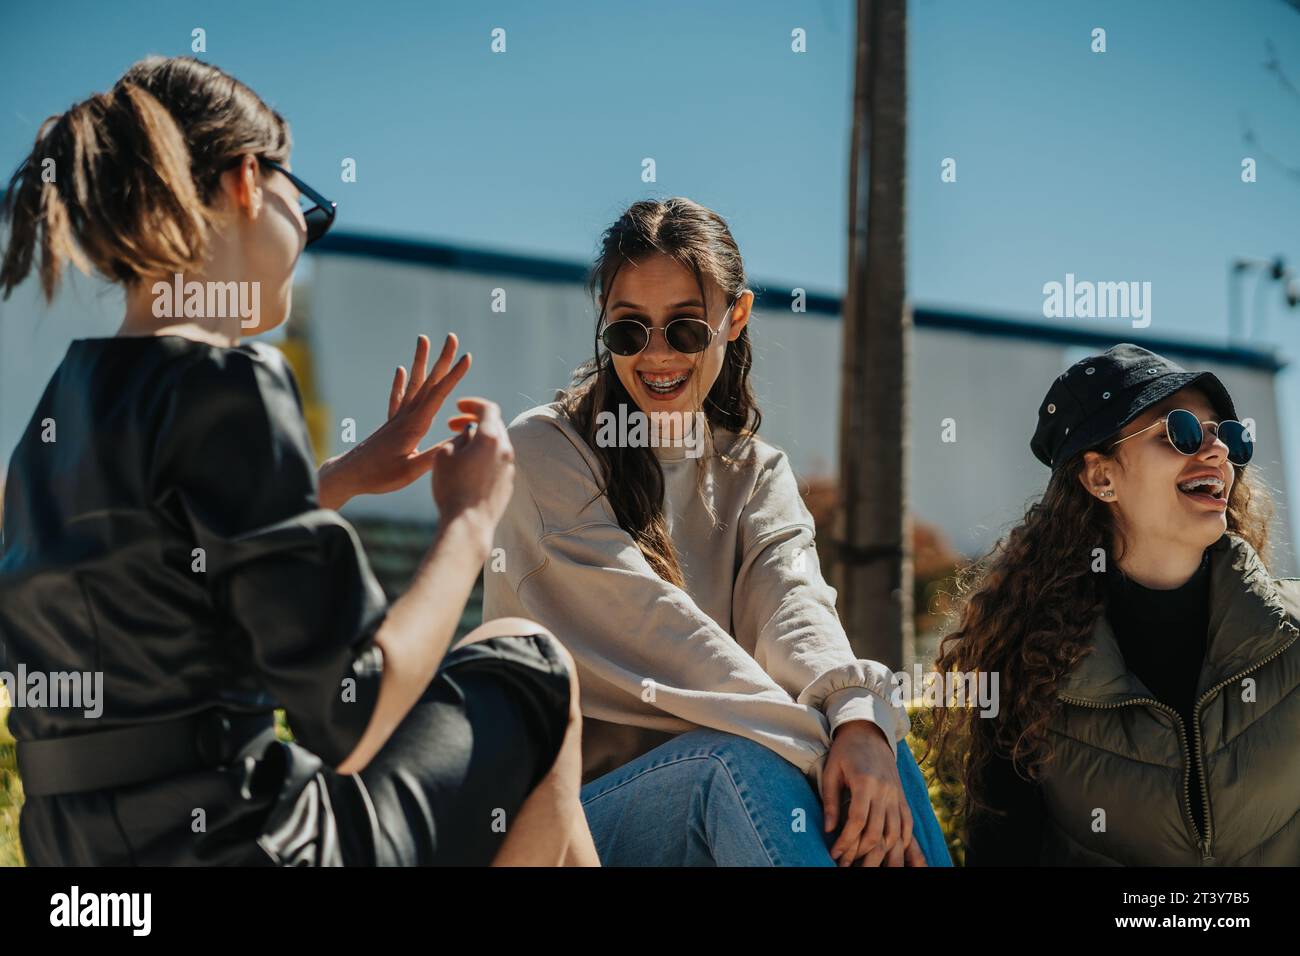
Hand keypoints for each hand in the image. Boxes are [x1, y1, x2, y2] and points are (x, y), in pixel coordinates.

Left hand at [319, 334, 470, 508]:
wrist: (347, 475)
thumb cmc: (378, 476)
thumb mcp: (410, 471)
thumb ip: (435, 455)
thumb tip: (460, 439)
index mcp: (414, 426)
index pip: (438, 394)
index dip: (454, 375)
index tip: (466, 356)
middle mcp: (406, 416)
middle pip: (428, 382)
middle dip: (442, 360)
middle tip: (451, 337)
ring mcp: (397, 418)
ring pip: (412, 384)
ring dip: (420, 362)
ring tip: (423, 339)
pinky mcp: (389, 424)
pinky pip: (397, 398)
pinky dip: (399, 383)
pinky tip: (400, 370)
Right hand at [431, 398, 515, 547]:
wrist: (468, 524)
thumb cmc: (452, 488)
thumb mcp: (444, 455)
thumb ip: (459, 437)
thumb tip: (469, 434)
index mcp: (491, 438)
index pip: (488, 408)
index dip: (473, 403)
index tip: (458, 406)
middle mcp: (505, 450)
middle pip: (494, 425)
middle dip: (475, 421)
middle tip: (454, 425)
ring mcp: (509, 468)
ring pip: (497, 445)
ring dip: (480, 440)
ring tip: (459, 447)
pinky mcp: (508, 484)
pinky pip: (498, 463)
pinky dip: (485, 457)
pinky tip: (469, 467)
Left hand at [822, 720, 925, 866]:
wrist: (868, 731)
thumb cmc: (844, 751)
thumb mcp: (831, 771)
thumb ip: (830, 801)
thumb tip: (828, 829)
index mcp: (865, 782)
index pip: (858, 820)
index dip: (846, 841)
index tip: (835, 853)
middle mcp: (884, 790)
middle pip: (877, 831)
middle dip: (861, 853)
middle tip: (846, 863)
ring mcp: (896, 794)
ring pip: (895, 832)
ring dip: (882, 852)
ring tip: (866, 863)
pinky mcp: (902, 795)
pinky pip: (907, 823)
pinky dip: (902, 839)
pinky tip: (892, 850)